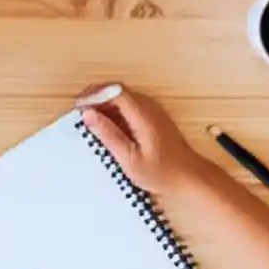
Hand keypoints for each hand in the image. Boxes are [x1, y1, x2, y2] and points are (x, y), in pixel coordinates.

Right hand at [78, 84, 207, 196]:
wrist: (189, 177)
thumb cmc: (162, 172)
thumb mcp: (129, 158)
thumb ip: (108, 134)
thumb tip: (89, 115)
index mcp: (143, 115)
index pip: (113, 91)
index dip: (93, 94)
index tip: (79, 106)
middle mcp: (149, 107)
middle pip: (116, 90)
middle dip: (95, 97)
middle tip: (80, 111)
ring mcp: (152, 110)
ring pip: (122, 96)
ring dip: (103, 104)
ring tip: (90, 120)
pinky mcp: (153, 117)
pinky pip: (129, 105)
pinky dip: (114, 110)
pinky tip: (107, 125)